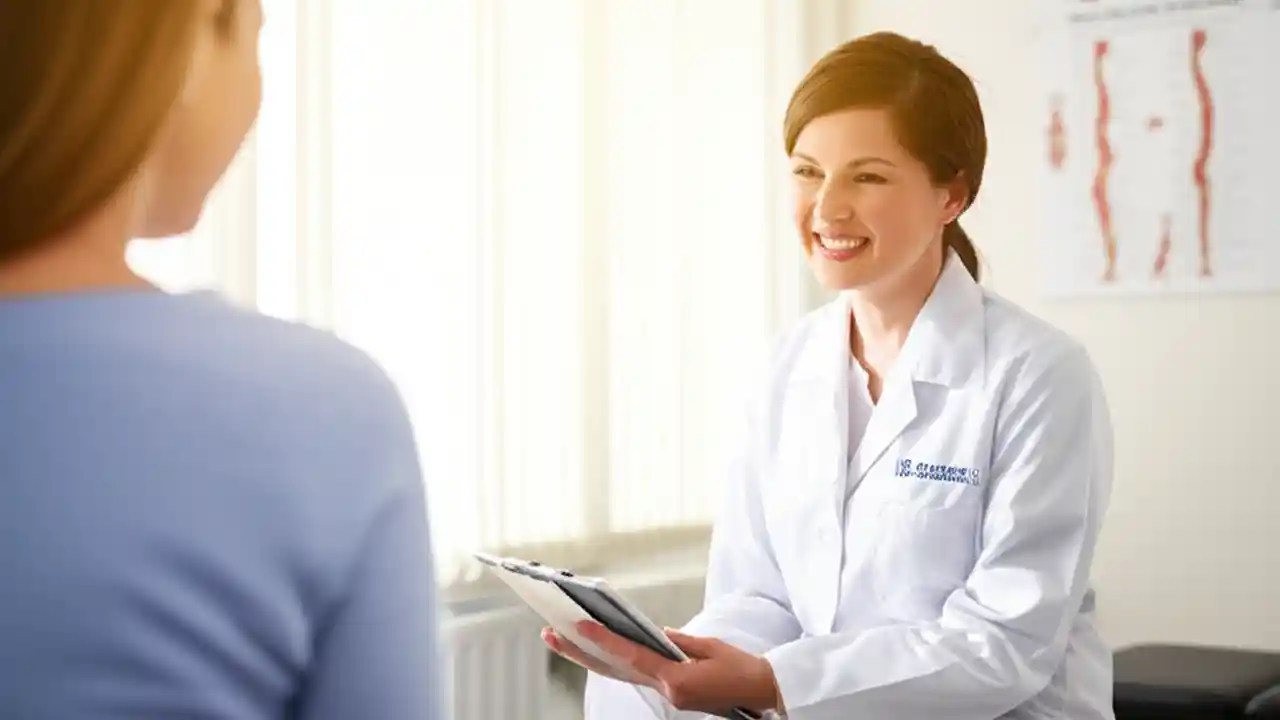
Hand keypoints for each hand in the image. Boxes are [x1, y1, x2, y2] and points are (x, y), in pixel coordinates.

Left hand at [543, 621, 779, 716]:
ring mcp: (667, 696)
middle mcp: (666, 692)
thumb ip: (677, 640)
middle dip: (579, 652)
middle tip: (549, 633)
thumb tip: (650, 634)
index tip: (578, 625)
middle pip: (613, 670)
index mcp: (677, 681)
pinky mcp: (671, 694)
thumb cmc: (742, 668)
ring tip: (561, 638)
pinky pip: (635, 676)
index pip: (631, 658)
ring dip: (589, 657)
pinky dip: (613, 662)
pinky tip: (596, 648)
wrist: (764, 695)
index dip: (603, 641)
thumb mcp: (710, 646)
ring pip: (619, 674)